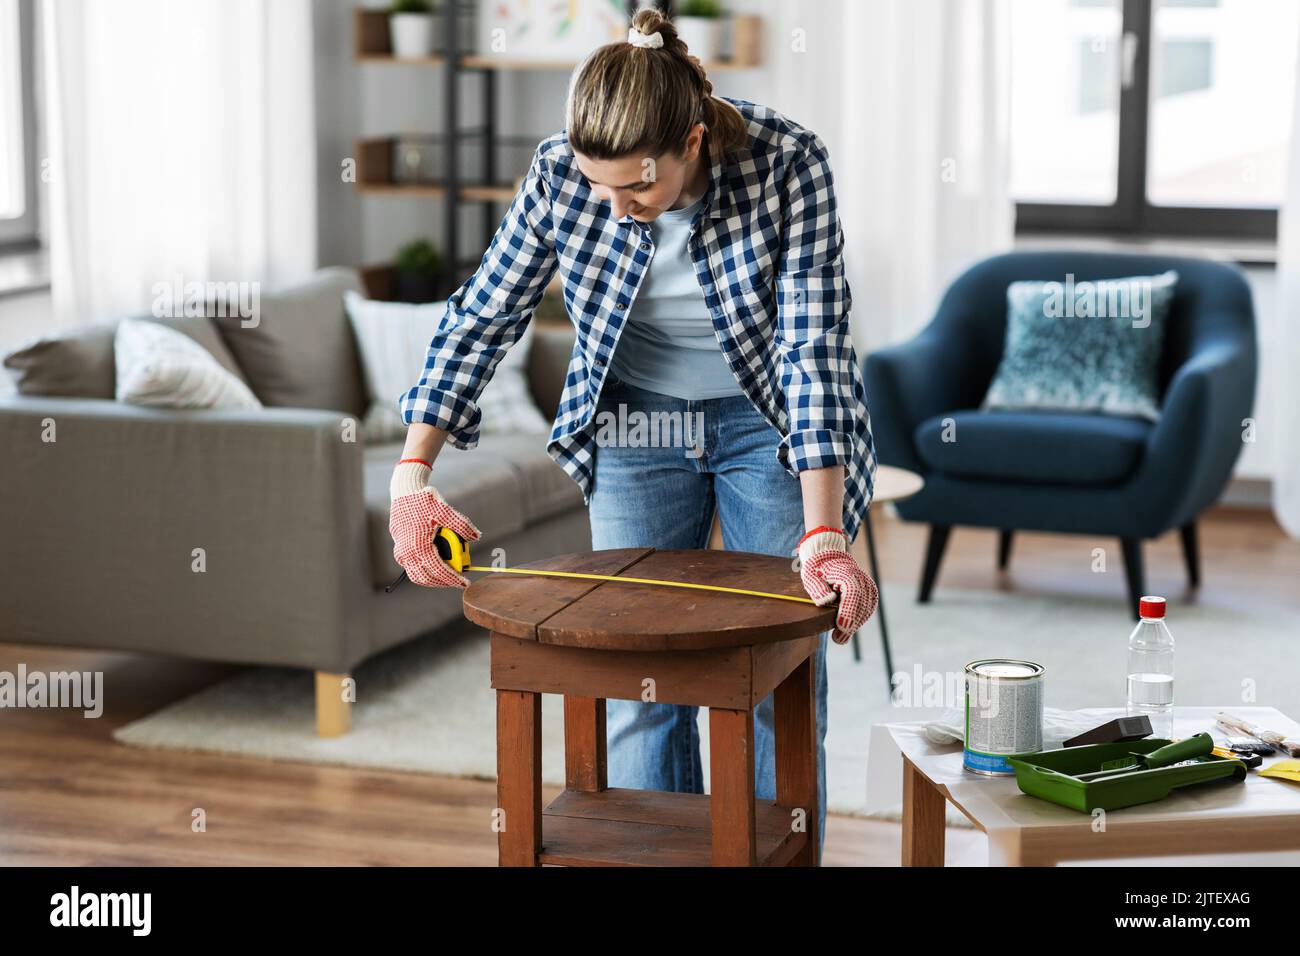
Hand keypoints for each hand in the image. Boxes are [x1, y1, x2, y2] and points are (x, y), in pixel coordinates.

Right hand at [389, 459, 481, 587]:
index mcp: (419, 546)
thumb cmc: (424, 500)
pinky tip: (434, 566)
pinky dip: (423, 571)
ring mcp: (401, 552)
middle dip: (443, 582)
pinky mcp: (399, 549)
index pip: (438, 570)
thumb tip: (476, 536)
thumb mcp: (445, 510)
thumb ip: (462, 524)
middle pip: (426, 578)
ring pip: (416, 576)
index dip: (453, 579)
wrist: (404, 492)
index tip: (465, 583)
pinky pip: (410, 568)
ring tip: (447, 576)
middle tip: (457, 581)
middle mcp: (407, 552)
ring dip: (432, 579)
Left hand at [798, 526, 878, 644]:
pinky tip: (847, 629)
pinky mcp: (870, 592)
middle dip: (850, 624)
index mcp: (846, 572)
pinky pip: (867, 609)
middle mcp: (861, 578)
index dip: (848, 611)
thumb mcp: (810, 575)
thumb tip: (826, 602)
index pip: (852, 593)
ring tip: (840, 637)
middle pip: (861, 604)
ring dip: (854, 625)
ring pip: (866, 609)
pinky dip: (858, 620)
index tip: (842, 626)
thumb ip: (817, 588)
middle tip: (837, 639)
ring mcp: (868, 585)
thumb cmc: (817, 568)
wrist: (829, 557)